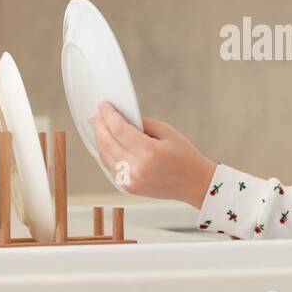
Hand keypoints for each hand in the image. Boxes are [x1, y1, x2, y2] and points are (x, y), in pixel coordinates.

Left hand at [91, 100, 217, 207]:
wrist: (193, 183)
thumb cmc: (184, 156)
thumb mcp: (167, 131)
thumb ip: (142, 123)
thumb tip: (121, 116)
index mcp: (149, 153)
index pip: (119, 129)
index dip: (109, 115)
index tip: (104, 104)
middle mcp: (137, 168)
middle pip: (108, 142)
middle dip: (100, 125)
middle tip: (98, 113)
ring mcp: (131, 180)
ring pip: (105, 155)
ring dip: (100, 139)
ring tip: (99, 126)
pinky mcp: (128, 187)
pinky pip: (110, 167)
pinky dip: (105, 153)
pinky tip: (106, 143)